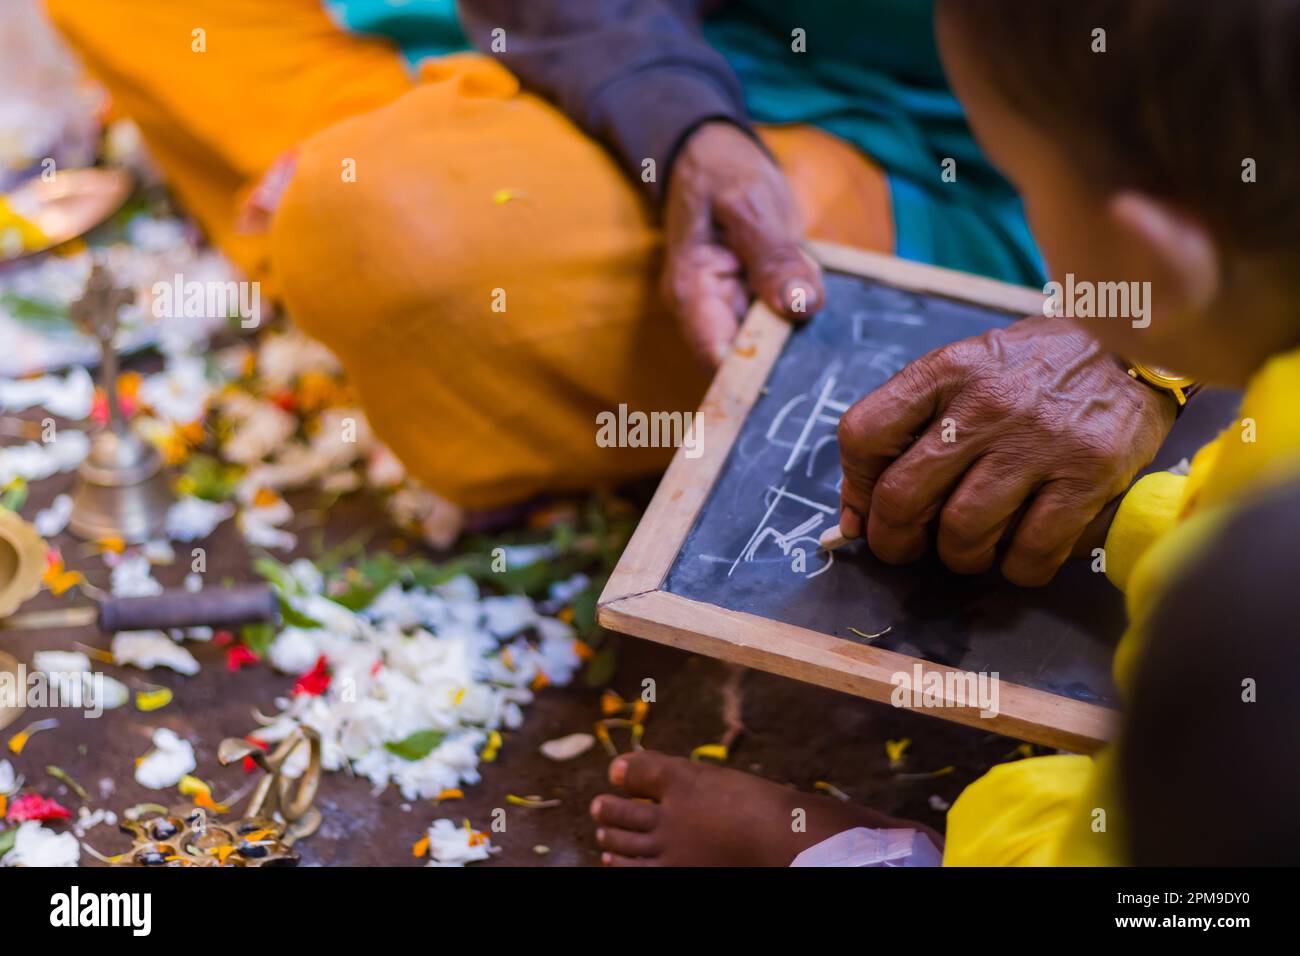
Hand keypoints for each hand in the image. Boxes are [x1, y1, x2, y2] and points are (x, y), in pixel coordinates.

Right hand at [662, 121, 822, 367]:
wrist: (713, 154)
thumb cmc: (722, 172)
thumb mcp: (749, 203)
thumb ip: (774, 255)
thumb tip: (802, 306)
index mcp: (692, 293)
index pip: (719, 360)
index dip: (755, 378)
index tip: (801, 378)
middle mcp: (706, 312)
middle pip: (744, 361)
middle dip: (785, 362)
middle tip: (831, 360)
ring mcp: (729, 308)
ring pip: (765, 346)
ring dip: (797, 342)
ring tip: (832, 338)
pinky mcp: (752, 301)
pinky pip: (777, 324)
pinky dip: (800, 321)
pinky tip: (827, 317)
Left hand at [835, 315, 1176, 585]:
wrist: (1131, 341)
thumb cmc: (1031, 368)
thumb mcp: (963, 370)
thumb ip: (909, 427)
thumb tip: (857, 517)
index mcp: (945, 371)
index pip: (864, 434)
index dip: (856, 485)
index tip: (868, 507)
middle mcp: (986, 404)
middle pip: (903, 497)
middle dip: (895, 540)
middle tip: (910, 545)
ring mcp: (1039, 441)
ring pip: (962, 533)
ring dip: (959, 556)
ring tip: (971, 545)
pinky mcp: (1089, 476)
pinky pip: (1029, 554)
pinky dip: (1016, 568)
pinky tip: (1021, 549)